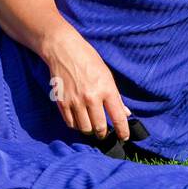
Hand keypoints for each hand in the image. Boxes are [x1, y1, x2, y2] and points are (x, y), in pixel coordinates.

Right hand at [40, 25, 130, 141]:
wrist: (64, 51)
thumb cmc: (89, 61)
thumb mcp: (108, 76)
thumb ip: (115, 97)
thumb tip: (125, 113)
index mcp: (106, 90)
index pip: (118, 117)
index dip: (122, 130)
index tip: (124, 137)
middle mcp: (91, 98)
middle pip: (99, 127)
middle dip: (103, 134)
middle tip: (104, 134)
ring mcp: (75, 101)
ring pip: (84, 128)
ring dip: (90, 131)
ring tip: (92, 129)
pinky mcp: (62, 103)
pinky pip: (70, 123)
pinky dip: (77, 126)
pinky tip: (80, 122)